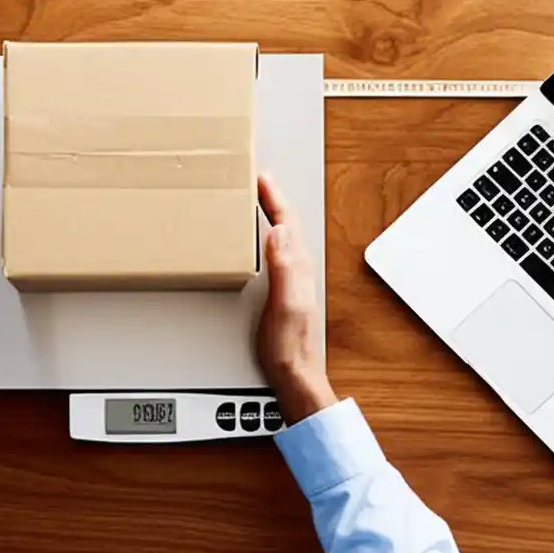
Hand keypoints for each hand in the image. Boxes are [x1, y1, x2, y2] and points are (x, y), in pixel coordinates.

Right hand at [257, 174, 336, 424]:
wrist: (294, 376)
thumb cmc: (289, 346)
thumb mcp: (284, 305)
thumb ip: (284, 267)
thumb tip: (280, 231)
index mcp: (298, 267)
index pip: (287, 221)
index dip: (273, 197)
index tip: (259, 176)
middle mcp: (298, 269)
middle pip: (285, 223)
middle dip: (271, 197)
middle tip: (255, 178)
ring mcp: (291, 279)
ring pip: (281, 235)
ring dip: (269, 213)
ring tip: (256, 198)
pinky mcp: (282, 290)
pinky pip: (275, 251)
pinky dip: (265, 235)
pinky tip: (257, 238)